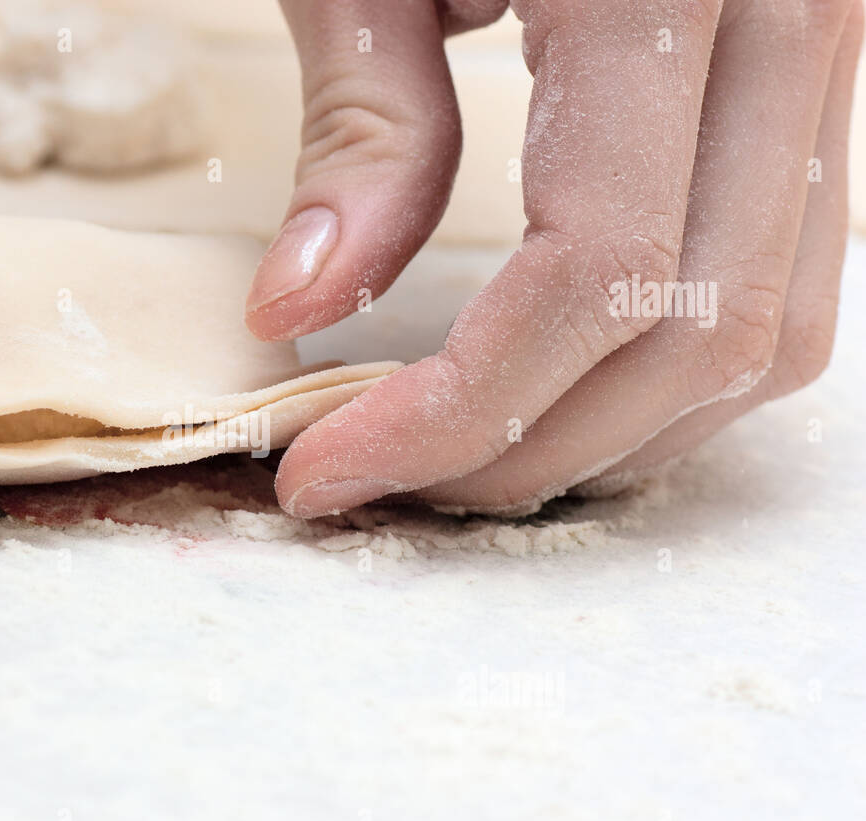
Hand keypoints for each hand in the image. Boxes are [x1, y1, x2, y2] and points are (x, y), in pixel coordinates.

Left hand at [247, 0, 862, 516]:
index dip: (457, 410)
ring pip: (768, 332)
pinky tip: (564, 390)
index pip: (596, 274)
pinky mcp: (821, 77)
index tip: (329, 471)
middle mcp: (802, 12)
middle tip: (387, 481)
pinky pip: (785, 274)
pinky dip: (673, 366)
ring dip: (611, 435)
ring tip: (466, 456)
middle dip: (526, 450)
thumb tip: (300, 314)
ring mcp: (837, 48)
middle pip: (695, 332)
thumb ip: (361, 129)